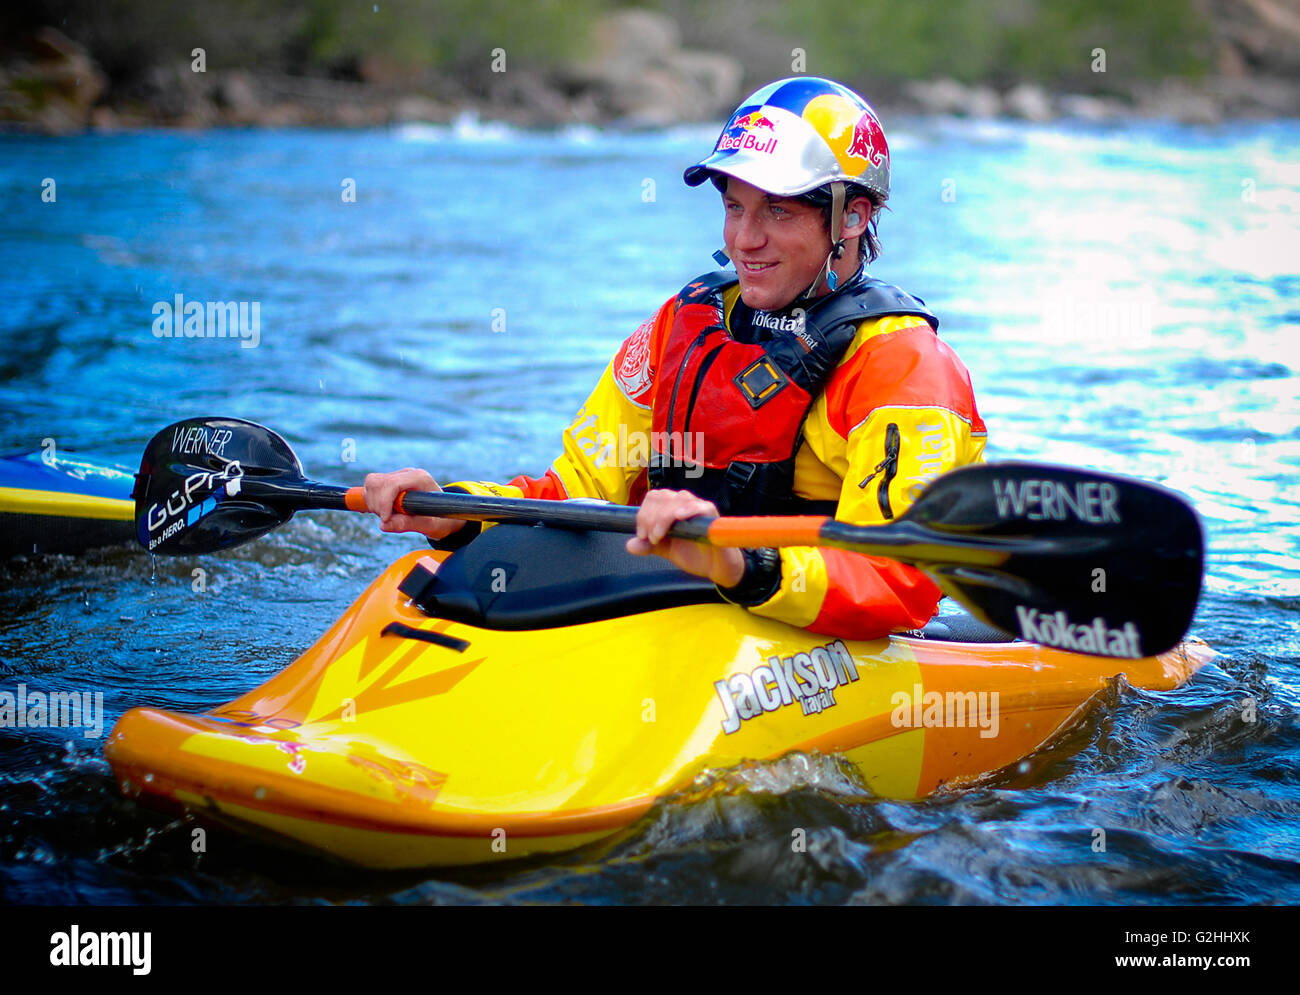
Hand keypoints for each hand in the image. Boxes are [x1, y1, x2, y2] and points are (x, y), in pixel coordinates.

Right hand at [362, 468, 466, 539]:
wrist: (446, 515)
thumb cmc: (441, 520)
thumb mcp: (429, 526)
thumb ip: (407, 524)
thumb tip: (383, 525)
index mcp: (420, 479)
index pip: (391, 483)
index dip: (384, 502)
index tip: (385, 519)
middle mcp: (408, 474)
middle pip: (376, 481)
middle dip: (377, 503)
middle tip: (387, 519)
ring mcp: (399, 476)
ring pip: (372, 483)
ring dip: (373, 502)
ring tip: (387, 516)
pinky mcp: (391, 482)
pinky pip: (371, 488)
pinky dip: (372, 501)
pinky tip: (383, 512)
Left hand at [626, 489, 744, 586]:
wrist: (716, 568)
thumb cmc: (695, 554)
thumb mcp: (666, 550)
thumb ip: (649, 546)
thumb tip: (630, 545)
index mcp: (672, 508)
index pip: (654, 497)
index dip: (643, 514)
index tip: (642, 534)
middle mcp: (684, 504)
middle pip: (662, 497)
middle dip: (650, 518)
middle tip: (651, 538)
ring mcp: (699, 508)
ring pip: (678, 499)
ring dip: (663, 518)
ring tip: (660, 537)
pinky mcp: (713, 516)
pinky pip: (701, 506)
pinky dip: (689, 509)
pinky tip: (679, 517)